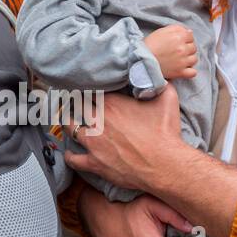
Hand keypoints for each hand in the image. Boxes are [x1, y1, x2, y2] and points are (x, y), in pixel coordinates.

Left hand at [66, 86, 186, 192]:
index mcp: (112, 103)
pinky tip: (69, 153)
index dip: (87, 87)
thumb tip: (158, 72)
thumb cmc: (166, 132)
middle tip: (72, 101)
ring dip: (68, 123)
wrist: (164, 164)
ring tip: (68, 121)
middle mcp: (98, 120)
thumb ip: (159, 81)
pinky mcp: (94, 162)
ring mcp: (93, 142)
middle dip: (74, 101)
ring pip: (70, 127)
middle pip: (77, 105)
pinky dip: (69, 155)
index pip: (90, 89)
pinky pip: (73, 158)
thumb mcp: (168, 98)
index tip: (86, 87)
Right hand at [145, 24, 197, 80]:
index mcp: (179, 37)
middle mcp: (182, 49)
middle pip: (193, 48)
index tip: (178, 42)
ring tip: (180, 60)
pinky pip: (193, 73)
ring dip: (189, 59)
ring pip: (194, 59)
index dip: (185, 39)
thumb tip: (189, 32)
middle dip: (187, 48)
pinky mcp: (180, 72)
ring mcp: (182, 62)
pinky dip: (190, 71)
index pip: (191, 36)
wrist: (141, 60)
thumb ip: (177, 28)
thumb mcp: (162, 31)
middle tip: (177, 51)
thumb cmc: (150, 45)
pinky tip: (184, 69)